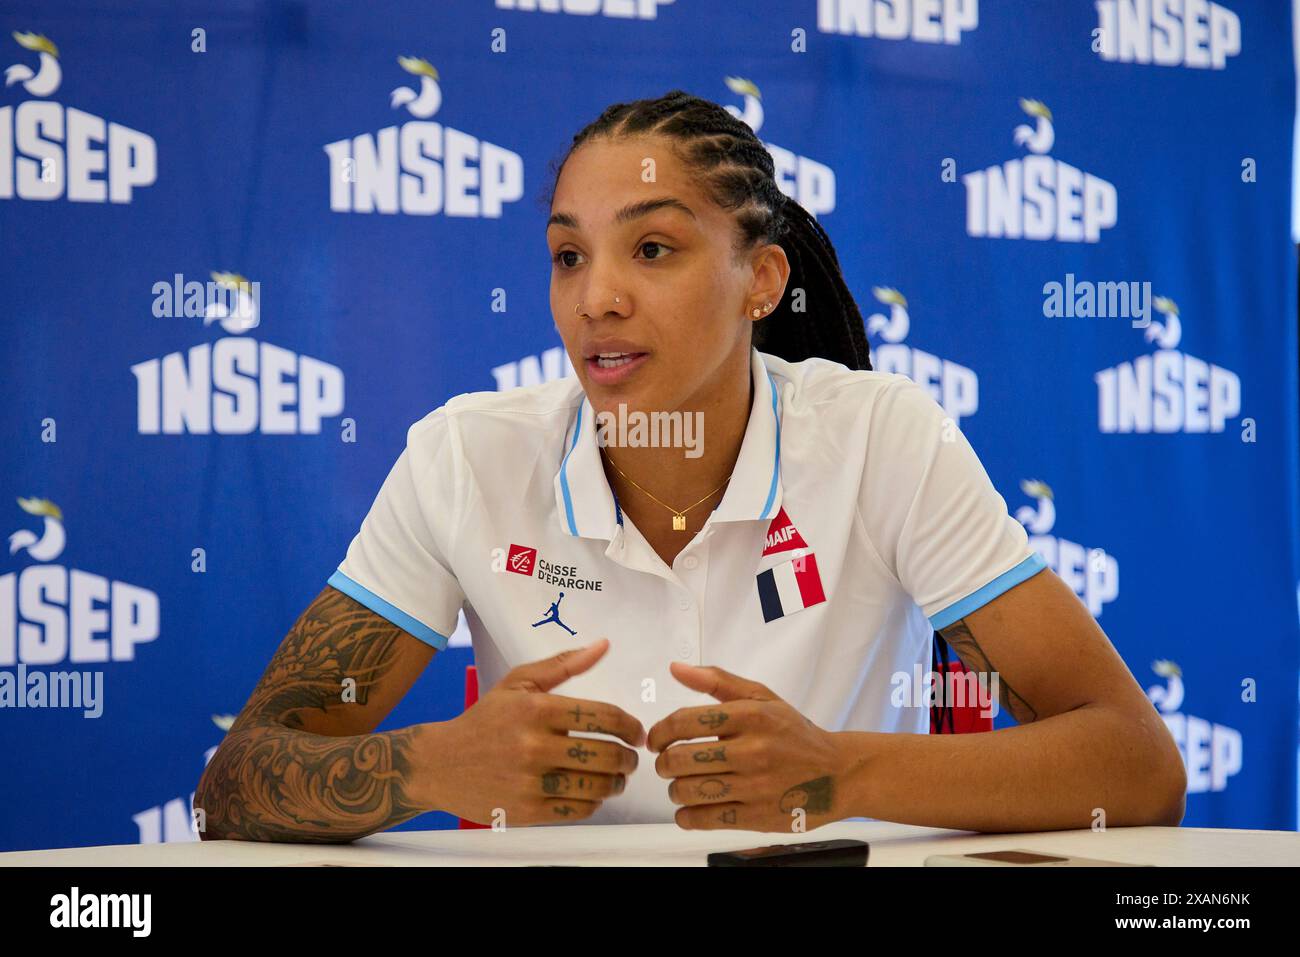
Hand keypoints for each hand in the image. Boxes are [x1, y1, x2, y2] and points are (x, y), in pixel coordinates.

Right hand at [422, 638, 644, 825]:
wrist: (439, 764)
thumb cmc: (484, 719)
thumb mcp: (519, 682)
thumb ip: (564, 664)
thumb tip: (603, 645)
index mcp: (537, 709)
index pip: (603, 717)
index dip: (630, 726)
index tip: (637, 733)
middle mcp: (534, 745)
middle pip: (606, 755)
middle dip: (628, 758)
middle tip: (630, 758)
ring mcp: (530, 782)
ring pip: (596, 787)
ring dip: (616, 783)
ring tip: (616, 778)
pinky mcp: (527, 811)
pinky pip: (578, 810)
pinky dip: (593, 803)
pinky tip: (591, 793)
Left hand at [647, 663, 849, 831]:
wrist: (838, 774)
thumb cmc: (795, 734)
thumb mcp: (762, 697)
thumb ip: (717, 681)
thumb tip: (676, 669)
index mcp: (751, 716)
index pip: (685, 721)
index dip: (659, 732)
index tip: (656, 740)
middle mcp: (753, 751)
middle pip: (681, 759)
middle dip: (664, 763)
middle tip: (668, 764)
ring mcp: (755, 787)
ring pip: (689, 791)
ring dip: (675, 790)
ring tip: (682, 785)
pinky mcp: (757, 817)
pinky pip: (705, 819)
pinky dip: (687, 816)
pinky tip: (691, 808)